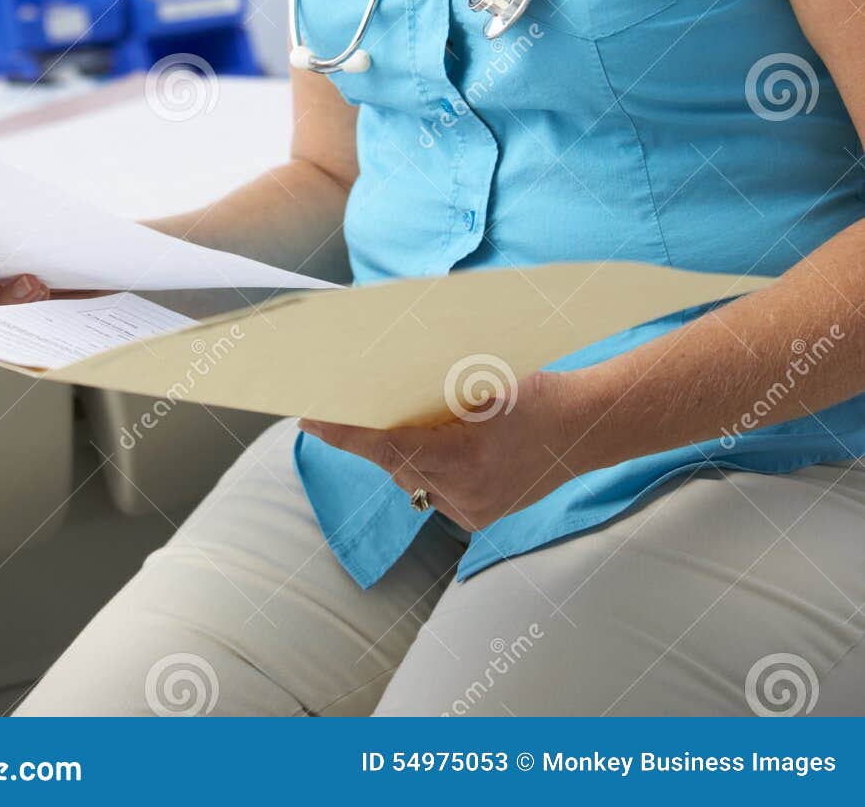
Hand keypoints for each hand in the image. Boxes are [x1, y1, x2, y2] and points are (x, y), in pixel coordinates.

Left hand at [299, 368, 586, 531]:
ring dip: (401, 455)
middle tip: (339, 409)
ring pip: (411, 481)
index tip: (311, 419)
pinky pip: (433, 493)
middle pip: (395, 465)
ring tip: (404, 422)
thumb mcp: (484, 382)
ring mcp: (473, 511)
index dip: (345, 433)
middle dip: (369, 439)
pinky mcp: (479, 518)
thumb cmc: (539, 393)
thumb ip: (433, 397)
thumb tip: (383, 389)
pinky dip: (426, 469)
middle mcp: (465, 494)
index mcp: (465, 457)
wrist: (588, 428)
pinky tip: (438, 446)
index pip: (388, 446)